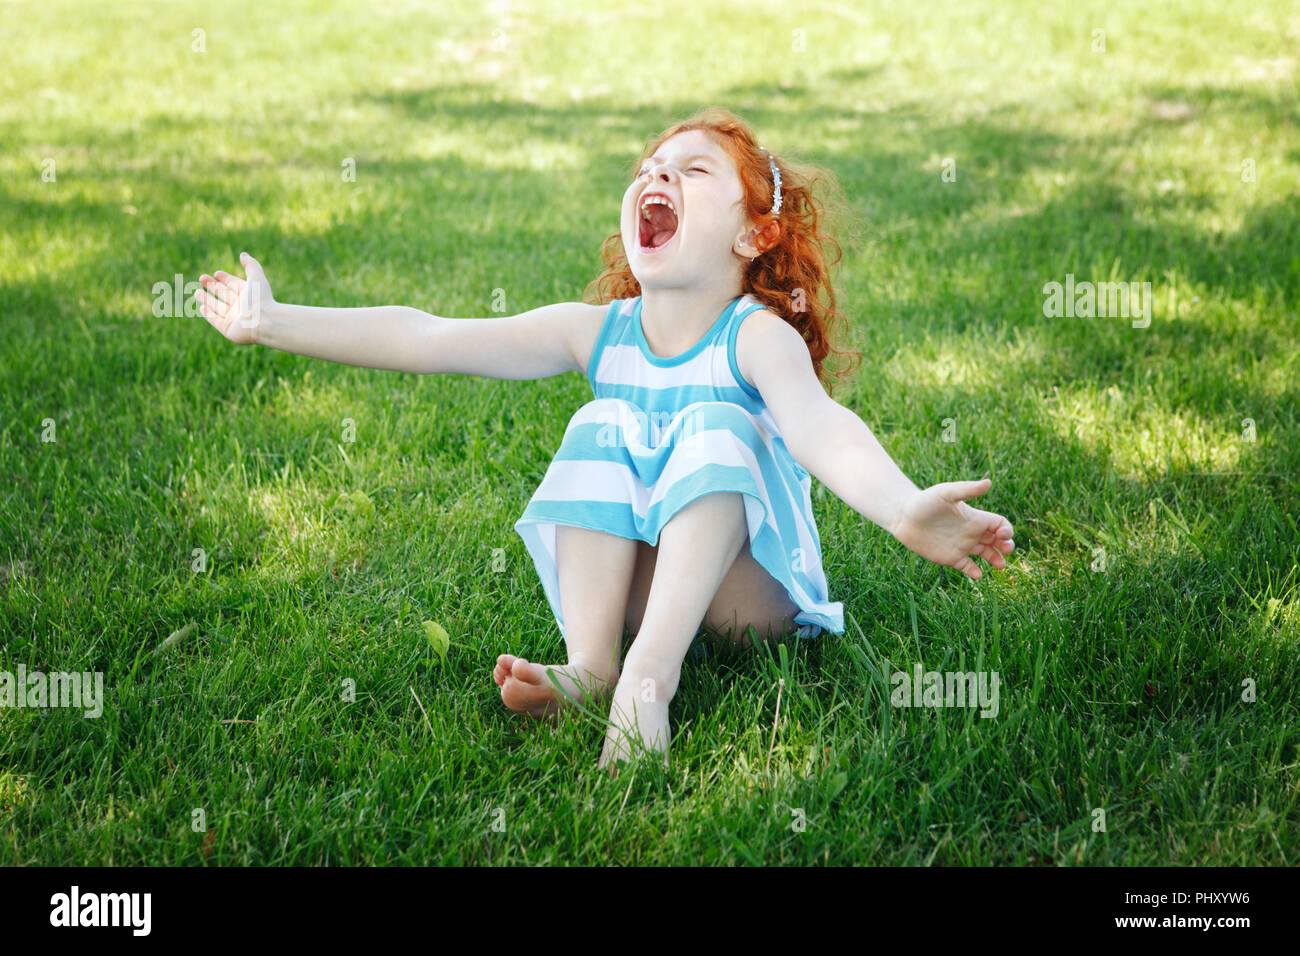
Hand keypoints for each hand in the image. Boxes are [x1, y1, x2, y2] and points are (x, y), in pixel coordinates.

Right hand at [194, 252, 273, 344]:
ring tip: (197, 292)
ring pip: (217, 307)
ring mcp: (234, 319)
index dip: (225, 279)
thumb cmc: (260, 300)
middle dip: (213, 286)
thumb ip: (251, 265)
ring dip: (207, 300)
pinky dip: (208, 314)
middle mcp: (241, 306)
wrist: (264, 322)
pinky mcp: (228, 329)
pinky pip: (216, 320)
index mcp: (249, 295)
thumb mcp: (256, 278)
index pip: (234, 285)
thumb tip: (243, 254)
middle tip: (201, 278)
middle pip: (224, 294)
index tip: (216, 273)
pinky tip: (201, 307)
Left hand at [889, 477, 1014, 579]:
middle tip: (1007, 550)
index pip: (999, 524)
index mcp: (974, 517)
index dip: (1006, 529)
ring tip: (1000, 566)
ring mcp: (961, 545)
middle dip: (1007, 546)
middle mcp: (971, 532)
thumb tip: (988, 482)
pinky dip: (974, 572)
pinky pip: (967, 567)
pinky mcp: (950, 557)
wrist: (902, 515)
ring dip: (996, 559)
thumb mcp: (946, 493)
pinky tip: (977, 574)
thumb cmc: (924, 501)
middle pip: (997, 540)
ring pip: (986, 554)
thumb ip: (967, 490)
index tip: (1001, 534)